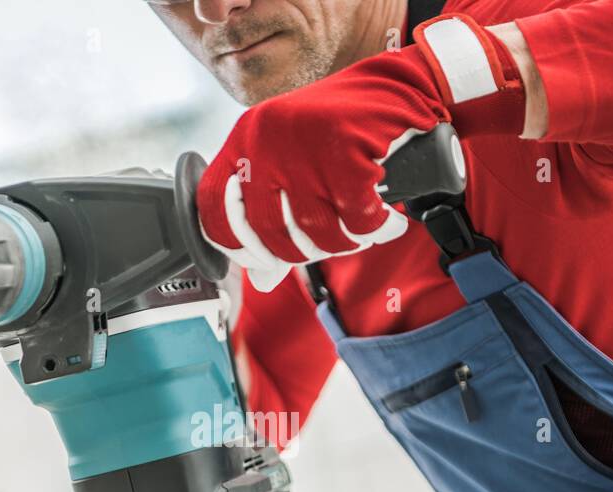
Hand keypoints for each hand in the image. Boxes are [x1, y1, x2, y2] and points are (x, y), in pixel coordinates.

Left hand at [197, 14, 525, 292]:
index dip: (236, 246)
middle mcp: (265, 139)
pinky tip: (387, 221)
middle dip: (301, 254)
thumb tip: (263, 282)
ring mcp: (304, 144)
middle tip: (329, 246)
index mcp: (245, 140)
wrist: (400, 89)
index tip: (265, 261)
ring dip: (343, 244)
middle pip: (267, 233)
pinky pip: (356, 220)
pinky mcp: (346, 150)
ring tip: (361, 232)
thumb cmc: (345, 134)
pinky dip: (377, 229)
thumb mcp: (296, 169)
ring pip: (312, 232)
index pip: (212, 209)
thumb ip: (275, 221)